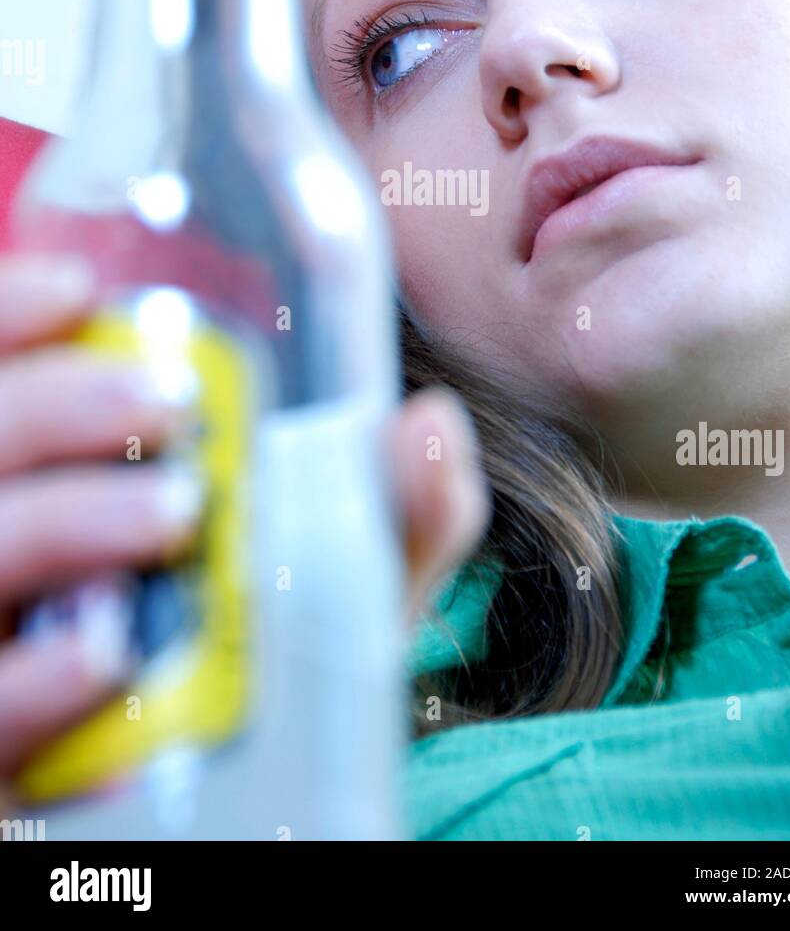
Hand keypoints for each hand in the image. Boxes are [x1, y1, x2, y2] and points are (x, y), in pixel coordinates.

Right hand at [0, 252, 488, 819]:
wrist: (256, 818)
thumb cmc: (274, 679)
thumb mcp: (337, 597)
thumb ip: (392, 519)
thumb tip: (431, 424)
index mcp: (59, 487)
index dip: (9, 316)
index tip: (79, 288)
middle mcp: (11, 556)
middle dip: (52, 402)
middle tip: (167, 402)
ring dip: (60, 517)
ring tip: (175, 513)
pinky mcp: (4, 761)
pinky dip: (29, 681)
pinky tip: (99, 660)